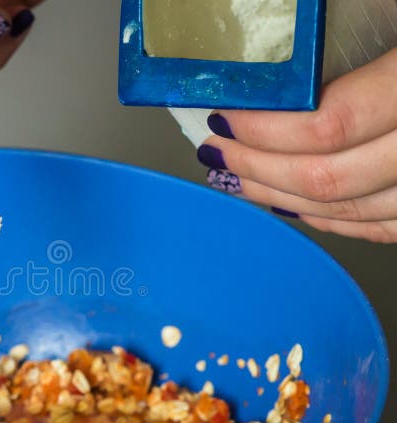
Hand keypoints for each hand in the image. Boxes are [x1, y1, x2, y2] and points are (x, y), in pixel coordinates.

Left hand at [197, 47, 396, 242]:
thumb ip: (338, 59)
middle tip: (217, 151)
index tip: (225, 119)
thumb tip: (265, 80)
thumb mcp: (395, 21)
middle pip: (324, 176)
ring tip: (236, 178)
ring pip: (342, 207)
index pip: (327, 125)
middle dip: (256, 166)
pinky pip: (372, 227)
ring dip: (276, 194)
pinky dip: (321, 217)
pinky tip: (285, 202)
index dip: (264, 130)